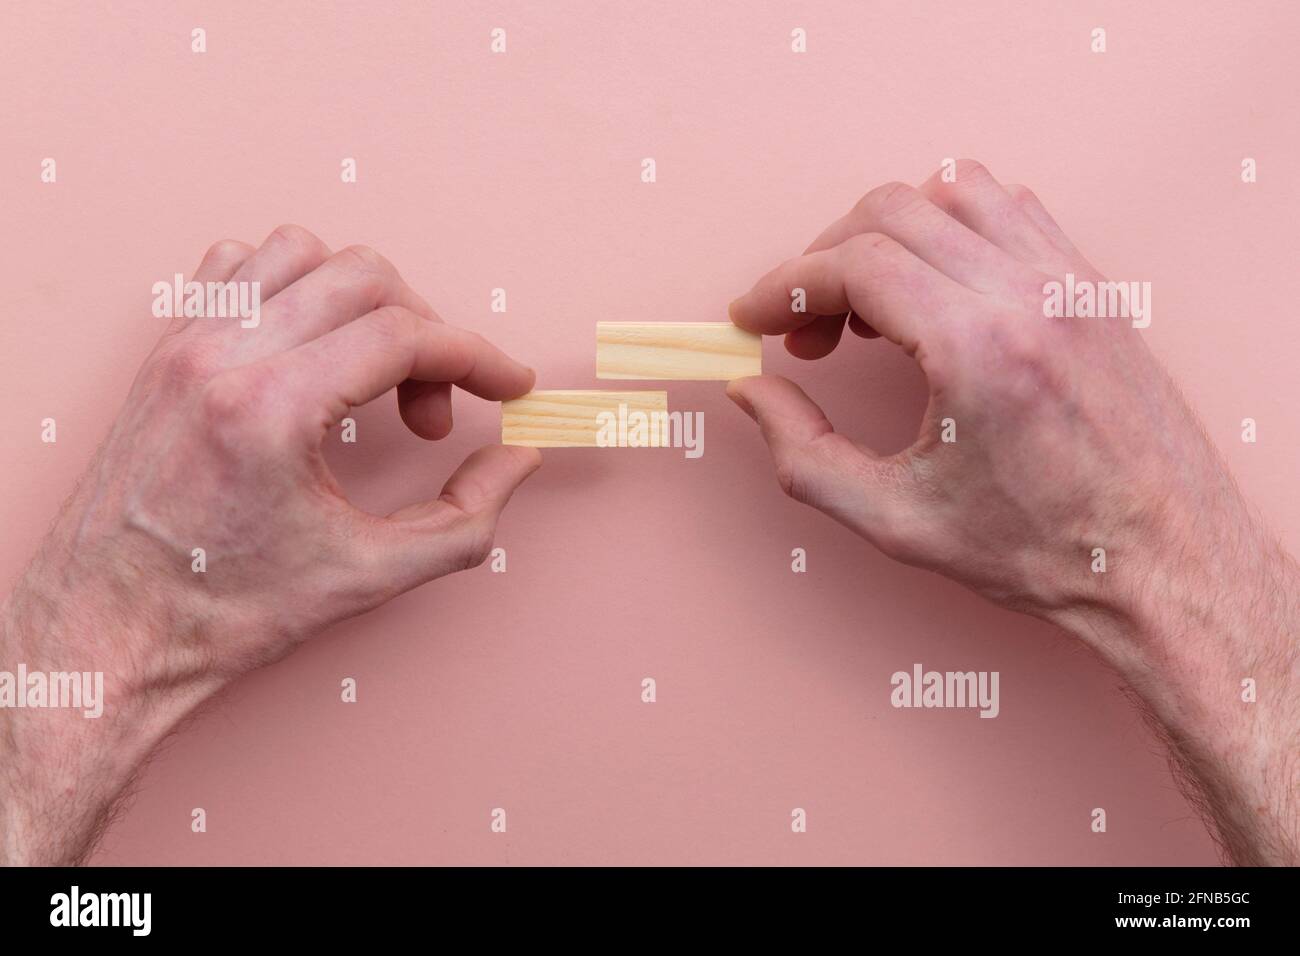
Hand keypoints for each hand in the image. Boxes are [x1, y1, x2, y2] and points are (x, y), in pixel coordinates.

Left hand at [0, 226, 539, 863]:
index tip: (509, 386)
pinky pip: (238, 265)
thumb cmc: (221, 611)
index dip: (478, 356)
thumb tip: (516, 461)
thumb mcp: (368, 579)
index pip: (404, 334)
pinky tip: (312, 348)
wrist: (106, 632)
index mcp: (270, 409)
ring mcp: (184, 343)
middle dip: (427, 332)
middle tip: (433, 411)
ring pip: (302, 251)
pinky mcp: (165, 350)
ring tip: (374, 372)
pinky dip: (293, 285)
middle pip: (364, 277)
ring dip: (363, 299)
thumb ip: (465, 520)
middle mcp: (221, 356)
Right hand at [727, 161, 1298, 864]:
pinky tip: (934, 288)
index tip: (751, 319)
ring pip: (951, 190)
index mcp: (979, 349)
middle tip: (803, 333)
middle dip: (822, 261)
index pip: (855, 264)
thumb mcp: (897, 522)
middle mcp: (1029, 294)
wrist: (1165, 563)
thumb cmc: (1043, 551)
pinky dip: (951, 225)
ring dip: (886, 232)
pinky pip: (1009, 207)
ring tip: (869, 308)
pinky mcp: (1092, 286)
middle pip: (891, 213)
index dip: (783, 286)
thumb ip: (804, 454)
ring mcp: (1069, 281)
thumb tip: (752, 392)